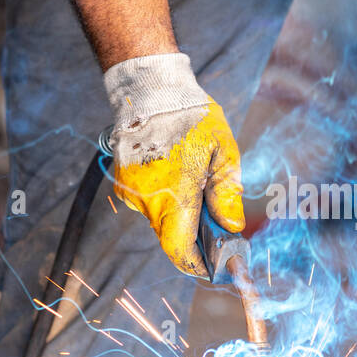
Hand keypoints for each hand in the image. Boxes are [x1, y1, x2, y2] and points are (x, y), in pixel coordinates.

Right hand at [104, 54, 244, 277]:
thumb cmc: (193, 118)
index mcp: (175, 194)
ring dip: (179, 213)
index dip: (196, 264)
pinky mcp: (124, 183)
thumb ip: (227, 194)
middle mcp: (148, 200)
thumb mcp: (223, 153)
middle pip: (171, 237)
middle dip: (193, 236)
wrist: (150, 90)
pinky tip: (174, 172)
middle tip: (215, 222)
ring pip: (160, 219)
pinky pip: (148, 203)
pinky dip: (164, 197)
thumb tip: (232, 227)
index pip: (180, 249)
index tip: (213, 267)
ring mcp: (132, 192)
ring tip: (193, 181)